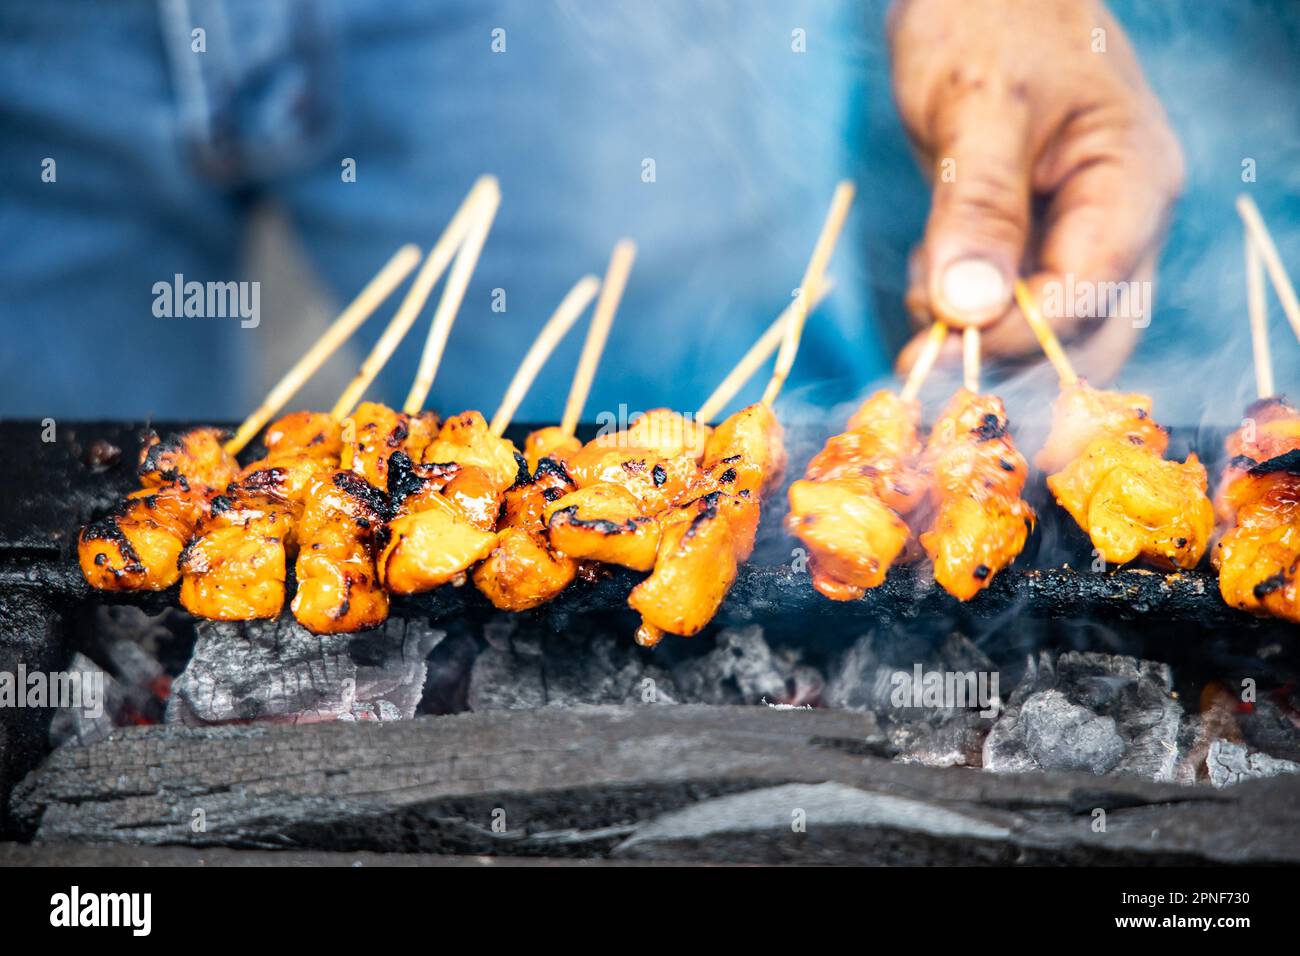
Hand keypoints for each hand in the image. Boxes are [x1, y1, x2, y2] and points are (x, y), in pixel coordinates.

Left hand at [889, 0, 1183, 381]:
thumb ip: (977, 207)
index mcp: (1132, 183)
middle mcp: (1119, 219)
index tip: (940, 350)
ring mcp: (1078, 229)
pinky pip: (1011, 299)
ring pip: (1044, 326)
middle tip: (918, 367)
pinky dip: (965, 309)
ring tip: (917, 319)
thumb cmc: (987, 17)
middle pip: (1084, 332)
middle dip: (1003, 357)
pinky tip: (925, 287)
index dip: (1017, 336)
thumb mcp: (977, 109)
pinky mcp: (1033, 234)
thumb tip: (968, 308)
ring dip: (978, 339)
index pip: (1090, 296)